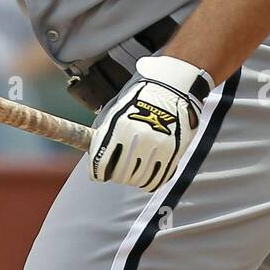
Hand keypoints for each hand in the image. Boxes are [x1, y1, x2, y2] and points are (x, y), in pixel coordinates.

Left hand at [89, 55, 211, 191]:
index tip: (98, 175)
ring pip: (138, 179)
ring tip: (130, 173)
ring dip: (131, 180)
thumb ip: (105, 134)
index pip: (103, 162)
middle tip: (114, 173)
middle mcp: (139, 138)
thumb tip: (95, 156)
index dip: (97, 172)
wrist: (169, 88)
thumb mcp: (116, 111)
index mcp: (121, 127)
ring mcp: (158, 147)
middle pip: (120, 174)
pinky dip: (148, 182)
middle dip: (114, 176)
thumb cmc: (139, 99)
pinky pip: (157, 179)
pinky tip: (144, 177)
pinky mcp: (173, 153)